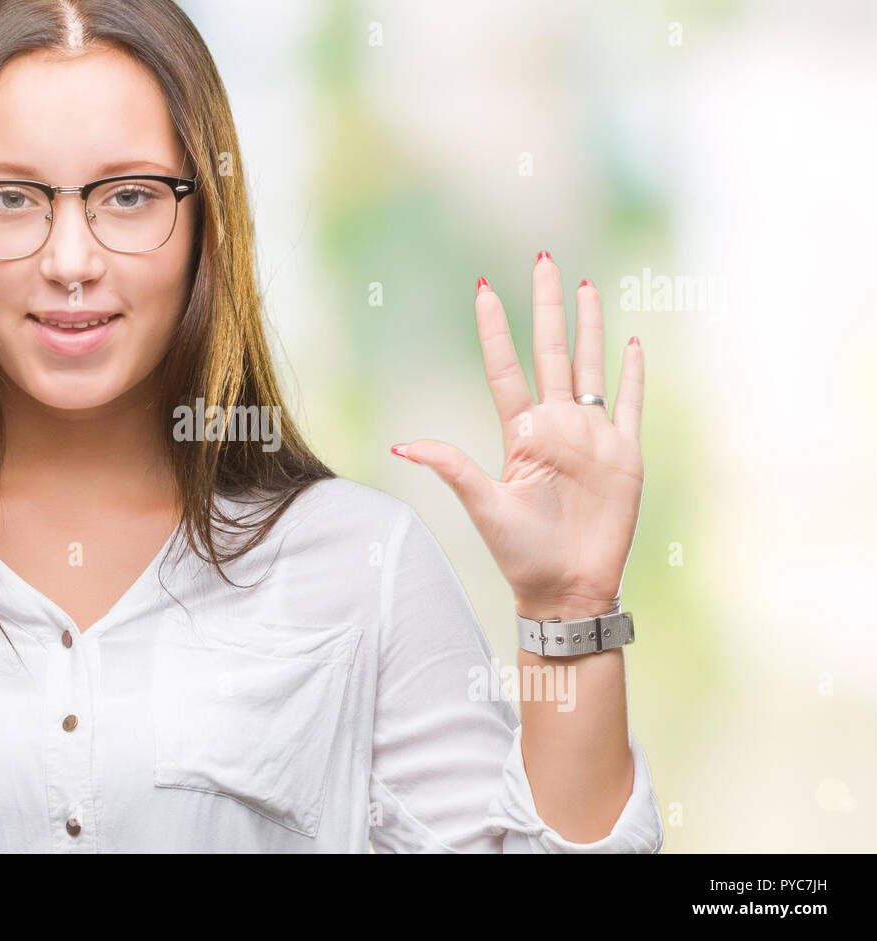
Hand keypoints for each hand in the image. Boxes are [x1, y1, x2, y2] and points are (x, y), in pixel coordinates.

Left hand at [392, 252, 644, 618]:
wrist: (567, 588)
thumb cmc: (520, 554)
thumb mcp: (482, 506)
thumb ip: (452, 467)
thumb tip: (400, 443)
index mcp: (521, 433)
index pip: (505, 368)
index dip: (495, 330)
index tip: (483, 289)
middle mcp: (557, 425)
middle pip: (551, 351)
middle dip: (547, 306)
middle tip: (542, 259)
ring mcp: (591, 437)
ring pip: (591, 366)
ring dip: (589, 326)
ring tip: (585, 284)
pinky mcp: (624, 454)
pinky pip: (630, 404)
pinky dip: (632, 374)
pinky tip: (631, 342)